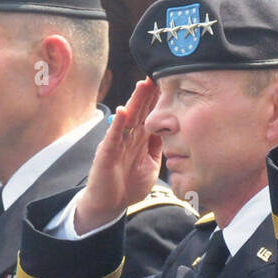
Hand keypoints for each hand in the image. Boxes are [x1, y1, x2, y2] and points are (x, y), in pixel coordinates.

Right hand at [75, 77, 163, 234]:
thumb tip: (170, 133)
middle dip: (149, 93)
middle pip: (140, 111)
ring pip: (128, 119)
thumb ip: (158, 149)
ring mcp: (116, 144)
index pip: (150, 115)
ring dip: (135, 101)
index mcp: (139, 140)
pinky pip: (112, 137)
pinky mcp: (106, 154)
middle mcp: (127, 137)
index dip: (159, 100)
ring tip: (143, 84)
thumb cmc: (128, 185)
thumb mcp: (151, 165)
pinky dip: (117, 124)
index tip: (170, 83)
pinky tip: (123, 111)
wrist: (108, 205)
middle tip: (159, 72)